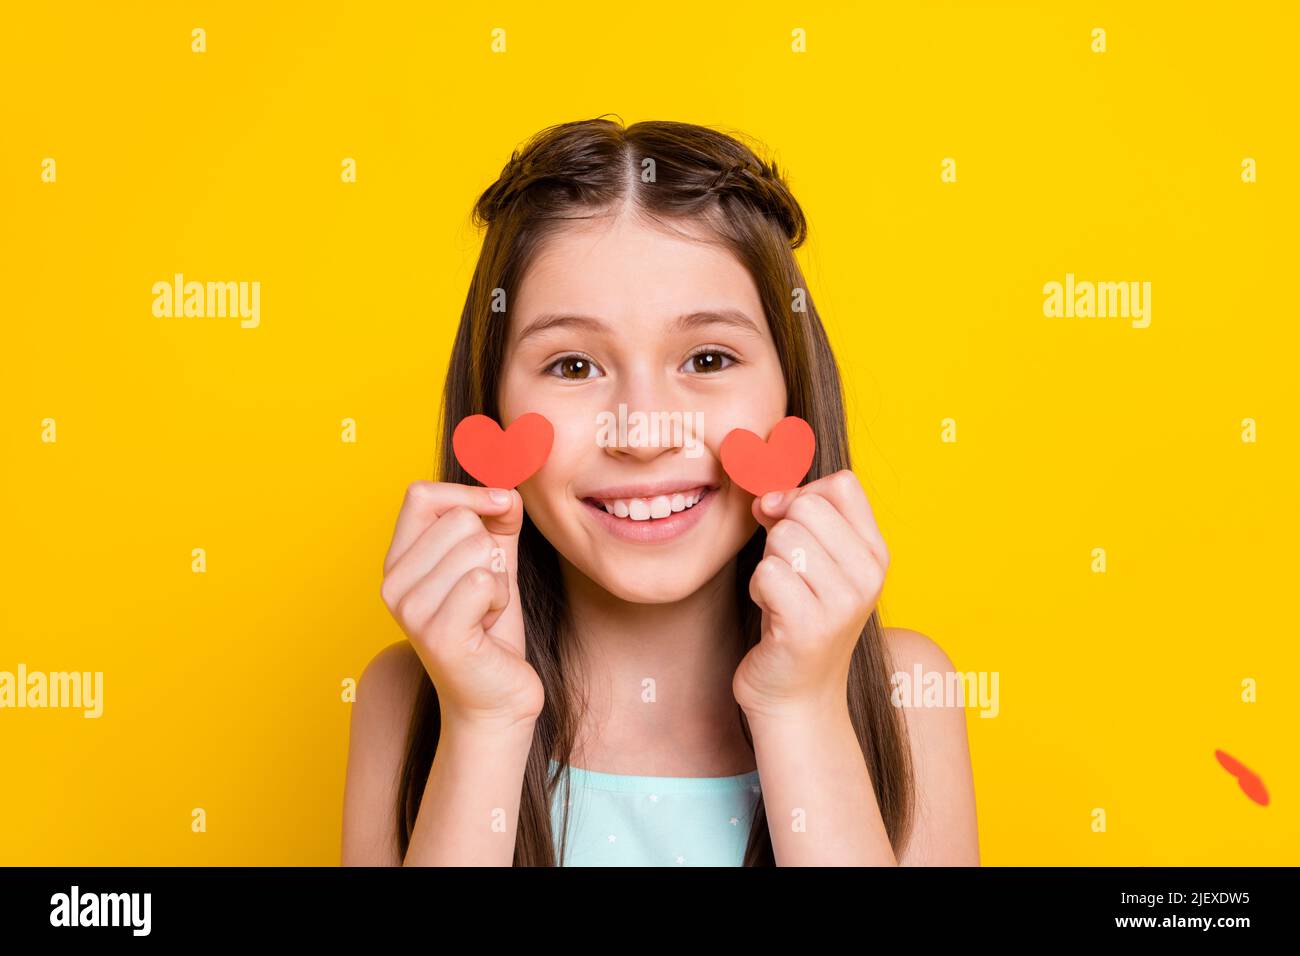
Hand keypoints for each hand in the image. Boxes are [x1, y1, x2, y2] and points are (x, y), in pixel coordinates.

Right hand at [380, 481, 543, 729]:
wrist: (496, 697)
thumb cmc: (490, 630)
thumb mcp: (494, 563)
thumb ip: (496, 522)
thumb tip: (507, 491)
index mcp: (398, 562)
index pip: (420, 495)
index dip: (468, 495)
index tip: (500, 509)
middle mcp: (393, 584)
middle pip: (459, 520)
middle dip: (491, 552)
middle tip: (483, 594)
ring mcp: (410, 610)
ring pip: (478, 549)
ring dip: (499, 580)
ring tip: (484, 612)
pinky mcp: (438, 633)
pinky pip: (486, 581)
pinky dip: (501, 600)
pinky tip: (488, 627)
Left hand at [732, 469, 889, 719]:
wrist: (796, 697)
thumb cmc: (796, 620)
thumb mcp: (808, 561)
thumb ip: (793, 517)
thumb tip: (765, 492)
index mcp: (875, 553)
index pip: (841, 484)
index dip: (802, 493)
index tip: (784, 520)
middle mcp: (869, 575)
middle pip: (805, 507)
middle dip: (779, 534)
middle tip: (787, 574)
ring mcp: (844, 602)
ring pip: (783, 539)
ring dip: (767, 566)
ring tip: (782, 597)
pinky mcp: (811, 626)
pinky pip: (767, 573)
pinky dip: (758, 590)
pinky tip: (773, 615)